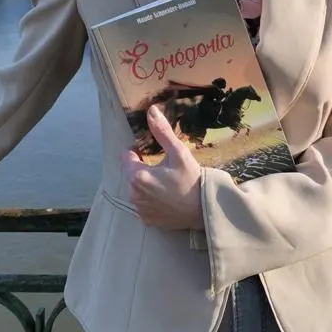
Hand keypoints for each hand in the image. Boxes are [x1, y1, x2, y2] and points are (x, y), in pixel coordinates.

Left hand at [122, 105, 202, 230]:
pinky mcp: (147, 220)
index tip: (152, 152)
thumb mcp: (178, 153)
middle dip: (143, 168)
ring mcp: (139, 209)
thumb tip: (151, 111)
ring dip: (146, 184)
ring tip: (167, 183)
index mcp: (137, 176)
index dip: (138, 151)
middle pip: (132, 173)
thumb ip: (162, 132)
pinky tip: (167, 198)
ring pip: (137, 189)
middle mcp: (133, 194)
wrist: (204, 210)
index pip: (126, 156)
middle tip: (164, 168)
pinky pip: (143, 204)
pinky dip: (151, 200)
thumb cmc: (192, 179)